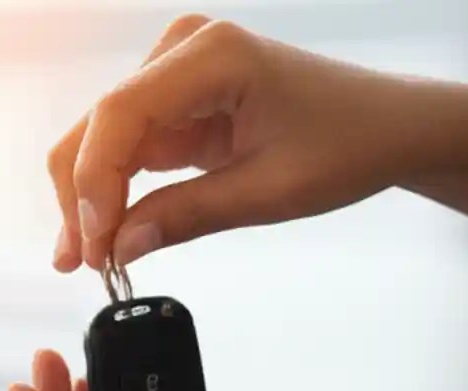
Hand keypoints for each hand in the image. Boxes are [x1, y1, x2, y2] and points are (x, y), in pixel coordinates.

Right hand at [49, 15, 426, 270]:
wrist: (389, 128)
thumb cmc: (348, 146)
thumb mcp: (269, 192)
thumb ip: (187, 216)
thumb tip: (117, 249)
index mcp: (213, 55)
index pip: (120, 113)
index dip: (93, 180)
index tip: (93, 243)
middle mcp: (183, 51)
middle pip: (99, 124)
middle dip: (81, 195)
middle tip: (78, 262)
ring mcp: (175, 71)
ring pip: (102, 138)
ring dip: (89, 198)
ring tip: (86, 258)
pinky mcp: (176, 100)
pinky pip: (127, 146)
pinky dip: (113, 190)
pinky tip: (106, 234)